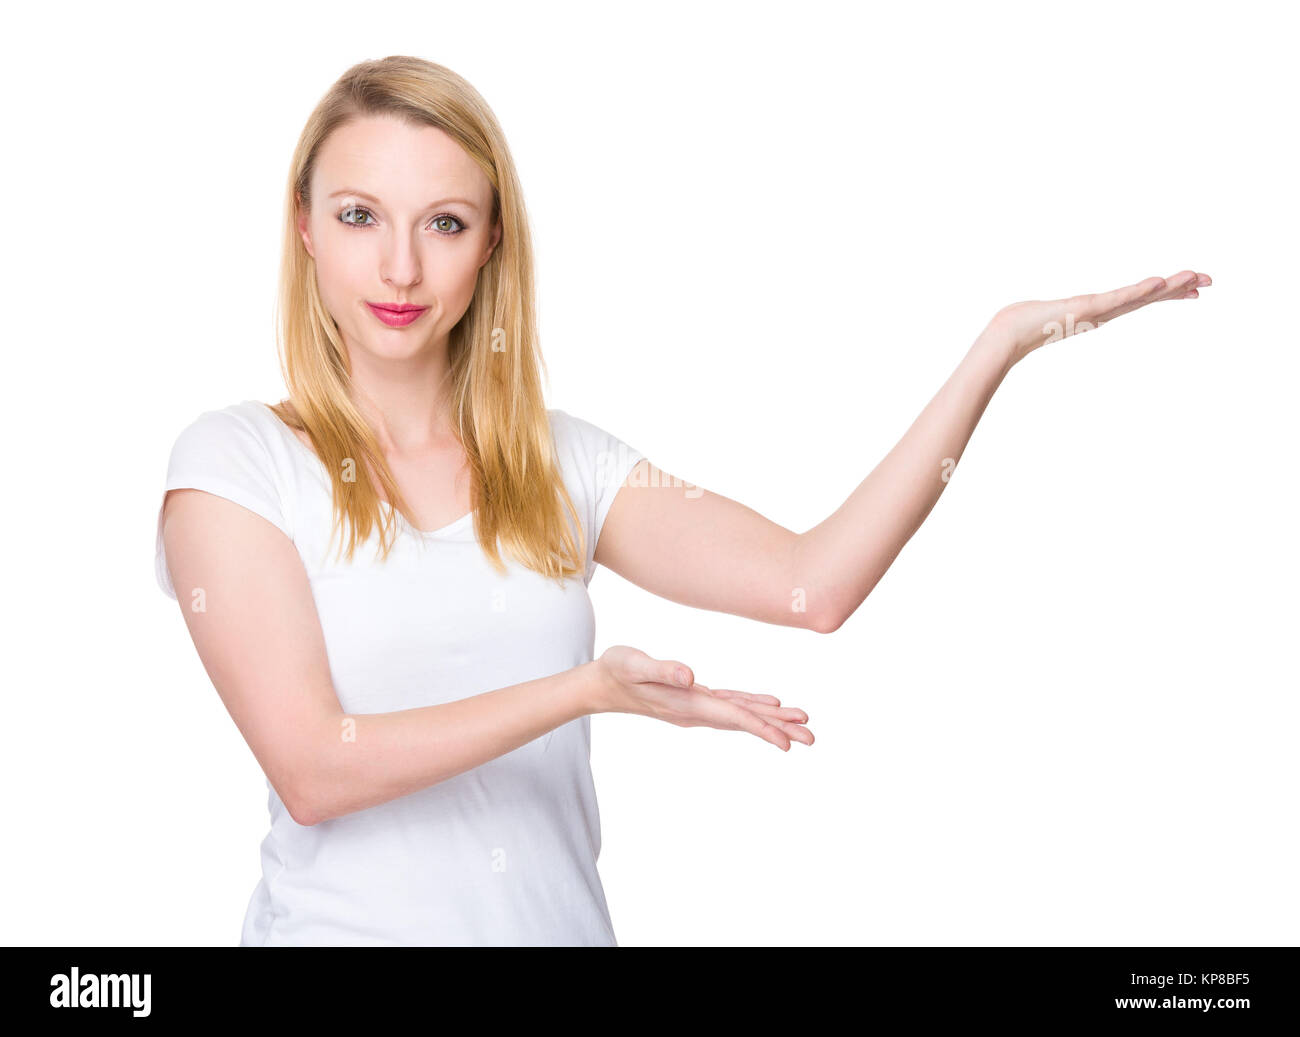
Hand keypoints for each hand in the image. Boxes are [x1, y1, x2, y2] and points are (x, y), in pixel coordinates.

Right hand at [592, 645, 813, 751]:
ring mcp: (696, 707)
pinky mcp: (694, 699)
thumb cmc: (615, 670)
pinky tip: (769, 705)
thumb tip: (692, 678)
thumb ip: (663, 670)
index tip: (788, 744)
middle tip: (812, 738)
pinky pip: (731, 706)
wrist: (600, 684)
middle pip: (744, 722)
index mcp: (687, 703)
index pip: (732, 718)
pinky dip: (752, 706)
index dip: (762, 728)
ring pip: (741, 715)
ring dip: (771, 720)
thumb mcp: (634, 663)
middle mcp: (696, 710)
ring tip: (802, 723)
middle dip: (778, 729)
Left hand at [978, 268, 1212, 372]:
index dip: (1168, 291)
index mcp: (1099, 311)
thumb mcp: (1053, 311)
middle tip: (1211, 281)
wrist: (1006, 337)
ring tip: (1194, 278)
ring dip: (1167, 288)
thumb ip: (1065, 309)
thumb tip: (1069, 309)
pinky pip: (1115, 299)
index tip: (1193, 287)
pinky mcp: (1084, 311)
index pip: (1140, 297)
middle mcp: (1102, 314)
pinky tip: (1157, 283)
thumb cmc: (1024, 324)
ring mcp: (1095, 313)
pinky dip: (1136, 291)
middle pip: (1148, 297)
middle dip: (1179, 289)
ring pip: (1138, 298)